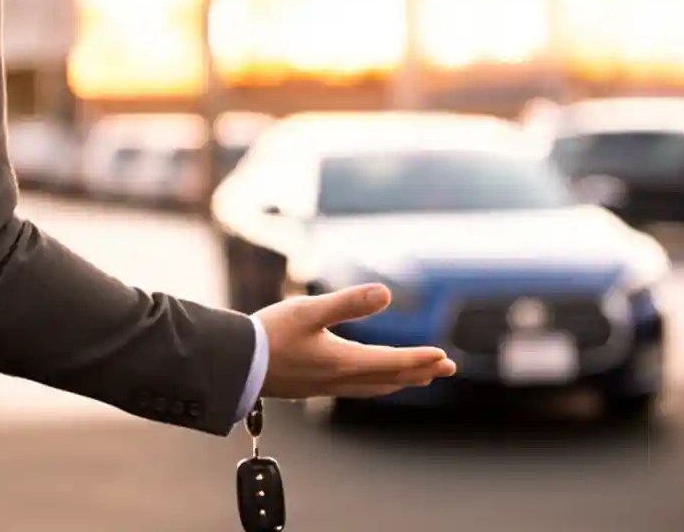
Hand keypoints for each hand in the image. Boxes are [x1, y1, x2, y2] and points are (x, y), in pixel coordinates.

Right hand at [252, 283, 456, 398]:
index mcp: (342, 361)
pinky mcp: (313, 387)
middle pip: (389, 378)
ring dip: (400, 380)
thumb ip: (348, 303)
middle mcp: (339, 378)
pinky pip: (356, 388)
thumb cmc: (269, 335)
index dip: (420, 358)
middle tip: (447, 368)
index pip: (392, 361)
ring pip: (374, 386)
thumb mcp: (309, 311)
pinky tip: (370, 380)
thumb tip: (386, 294)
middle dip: (420, 371)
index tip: (444, 357)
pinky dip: (376, 384)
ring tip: (419, 377)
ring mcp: (326, 386)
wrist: (235, 365)